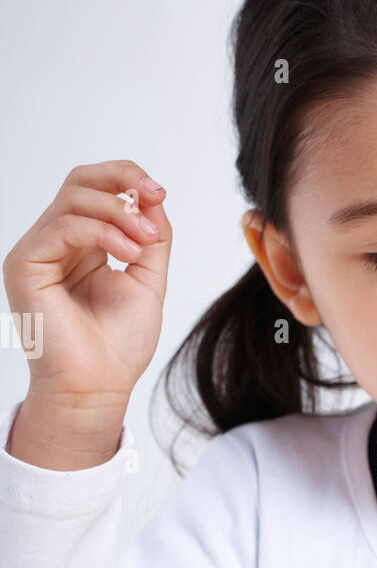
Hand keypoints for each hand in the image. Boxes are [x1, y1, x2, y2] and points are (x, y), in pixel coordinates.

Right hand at [2, 160, 170, 415]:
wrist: (97, 388)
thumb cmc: (117, 347)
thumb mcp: (147, 280)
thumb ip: (152, 238)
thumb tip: (153, 196)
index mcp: (82, 245)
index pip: (95, 189)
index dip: (126, 179)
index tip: (159, 193)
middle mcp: (56, 244)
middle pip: (79, 182)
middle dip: (121, 180)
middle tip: (154, 196)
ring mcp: (36, 253)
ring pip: (73, 200)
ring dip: (119, 212)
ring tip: (145, 240)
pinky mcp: (24, 266)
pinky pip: (62, 227)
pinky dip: (102, 232)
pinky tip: (129, 253)